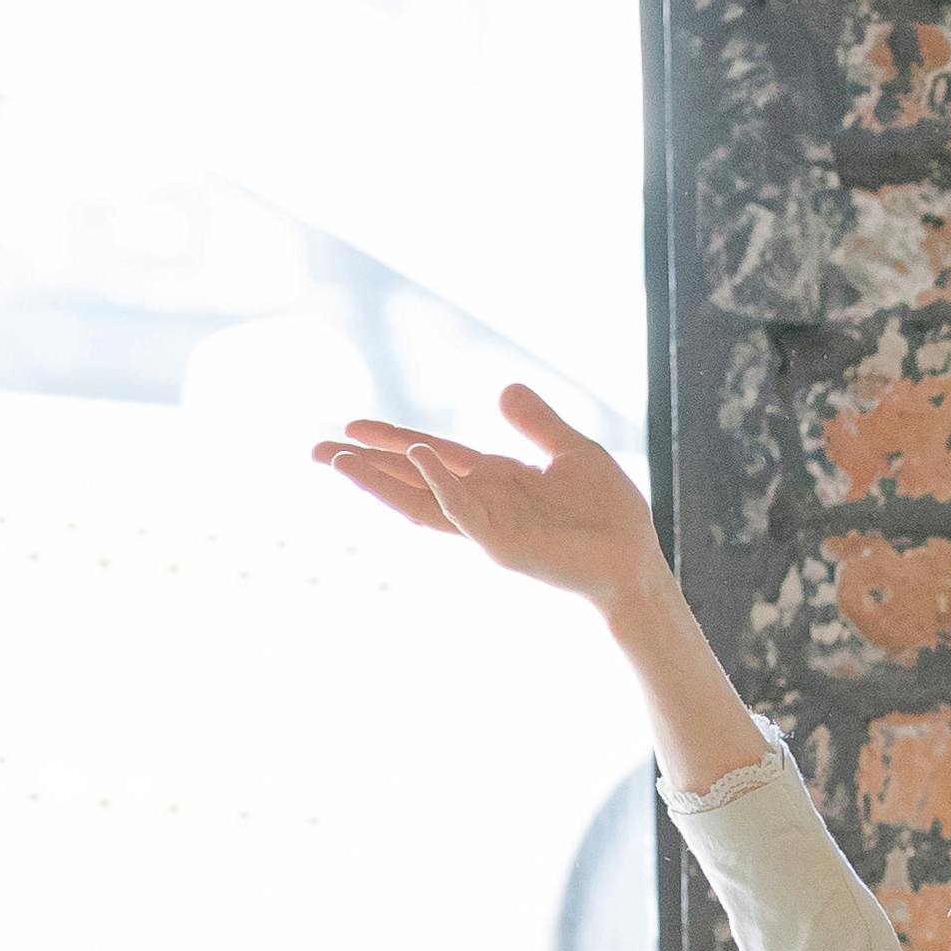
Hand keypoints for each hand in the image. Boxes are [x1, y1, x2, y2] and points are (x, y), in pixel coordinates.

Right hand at [319, 384, 665, 619]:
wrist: (636, 560)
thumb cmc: (610, 515)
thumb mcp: (571, 452)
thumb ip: (536, 423)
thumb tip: (502, 389)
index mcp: (494, 480)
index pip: (431, 456)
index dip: (392, 441)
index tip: (351, 427)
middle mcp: (481, 503)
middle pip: (410, 479)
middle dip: (364, 466)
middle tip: (315, 450)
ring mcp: (486, 527)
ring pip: (420, 500)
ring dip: (380, 481)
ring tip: (339, 461)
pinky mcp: (502, 544)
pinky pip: (463, 511)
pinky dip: (440, 484)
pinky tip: (419, 457)